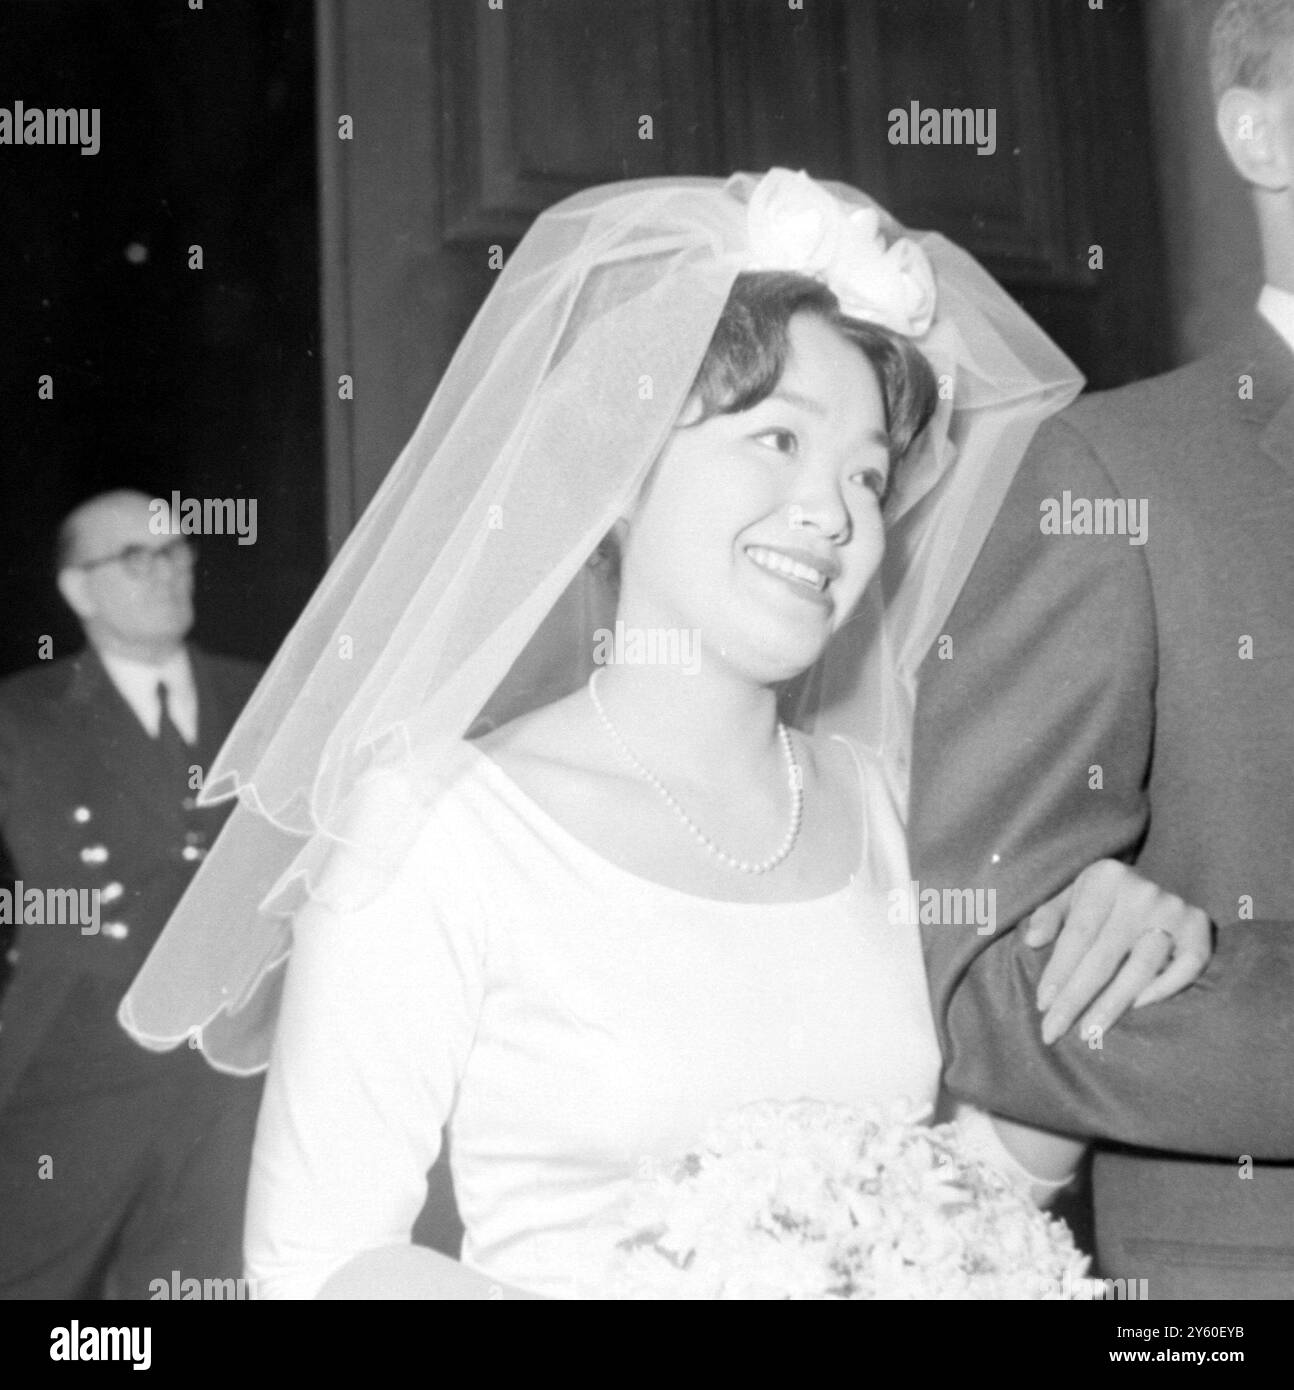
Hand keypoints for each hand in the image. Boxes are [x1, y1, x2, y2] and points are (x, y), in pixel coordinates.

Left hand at [1022, 859, 1212, 1044]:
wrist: (1154, 883)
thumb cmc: (1103, 898)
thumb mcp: (1072, 895)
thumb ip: (1049, 916)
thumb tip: (1032, 941)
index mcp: (1106, 878)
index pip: (1077, 935)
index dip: (1059, 972)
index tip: (1042, 1005)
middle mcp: (1143, 892)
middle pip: (1104, 957)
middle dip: (1076, 999)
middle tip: (1053, 1032)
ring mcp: (1176, 910)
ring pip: (1141, 968)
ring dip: (1112, 1005)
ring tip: (1089, 1032)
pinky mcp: (1201, 928)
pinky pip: (1185, 968)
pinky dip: (1162, 989)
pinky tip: (1135, 1007)